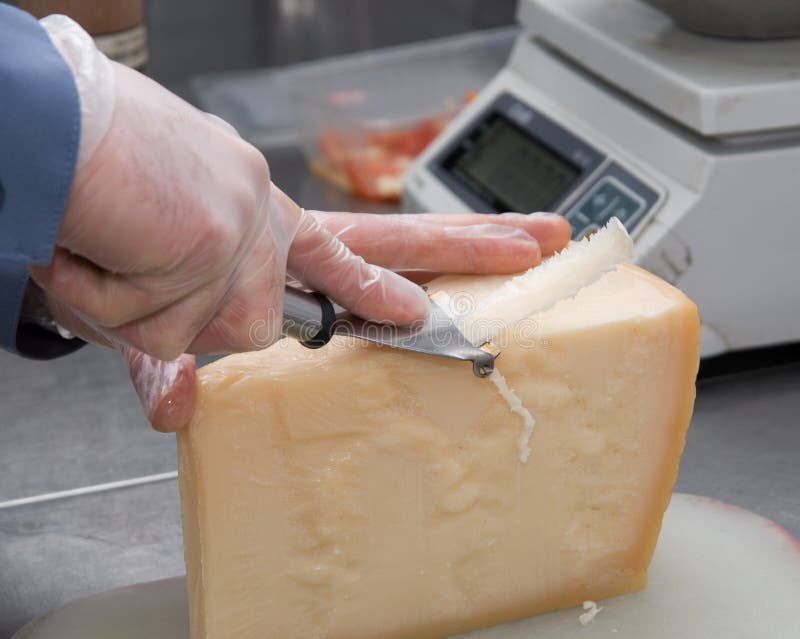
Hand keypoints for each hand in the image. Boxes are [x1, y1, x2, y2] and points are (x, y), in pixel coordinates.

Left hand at [125, 211, 569, 431]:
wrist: (105, 221)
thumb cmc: (134, 255)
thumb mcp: (144, 310)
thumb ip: (162, 357)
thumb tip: (178, 405)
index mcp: (279, 245)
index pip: (353, 270)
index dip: (393, 294)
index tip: (431, 321)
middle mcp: (312, 239)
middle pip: (407, 237)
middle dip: (474, 242)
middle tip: (536, 240)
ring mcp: (319, 239)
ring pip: (408, 234)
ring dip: (472, 236)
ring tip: (530, 237)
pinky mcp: (314, 242)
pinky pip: (385, 248)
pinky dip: (437, 250)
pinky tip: (472, 256)